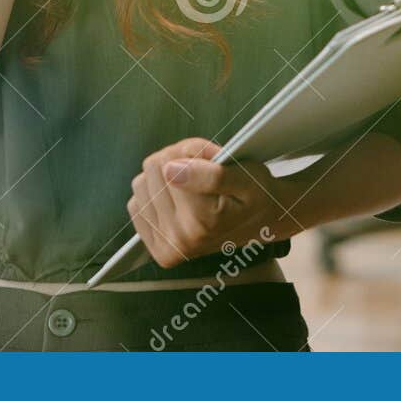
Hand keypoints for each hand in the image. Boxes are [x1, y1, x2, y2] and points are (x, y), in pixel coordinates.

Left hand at [126, 138, 288, 268]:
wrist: (263, 222)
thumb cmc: (256, 195)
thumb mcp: (246, 176)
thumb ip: (210, 174)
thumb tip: (169, 170)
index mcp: (203, 220)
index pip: (167, 161)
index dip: (190, 151)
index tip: (212, 159)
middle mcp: (182, 239)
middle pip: (151, 170)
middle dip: (176, 161)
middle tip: (202, 171)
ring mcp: (169, 247)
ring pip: (141, 185)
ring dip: (164, 178)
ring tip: (192, 186)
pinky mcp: (159, 250)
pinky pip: (136, 205)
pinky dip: (155, 197)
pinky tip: (179, 202)